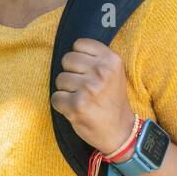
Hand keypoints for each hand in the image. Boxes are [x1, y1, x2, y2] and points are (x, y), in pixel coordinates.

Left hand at [50, 38, 137, 156]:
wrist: (120, 131)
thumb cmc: (112, 100)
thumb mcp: (113, 72)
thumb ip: (96, 58)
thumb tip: (70, 49)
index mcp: (111, 60)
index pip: (79, 44)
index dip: (79, 59)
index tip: (88, 71)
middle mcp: (101, 72)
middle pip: (67, 59)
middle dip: (71, 73)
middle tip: (84, 88)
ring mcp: (89, 88)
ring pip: (59, 79)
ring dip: (66, 90)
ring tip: (82, 99)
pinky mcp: (77, 105)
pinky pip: (55, 97)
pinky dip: (61, 105)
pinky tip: (75, 109)